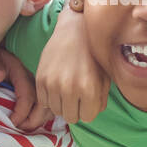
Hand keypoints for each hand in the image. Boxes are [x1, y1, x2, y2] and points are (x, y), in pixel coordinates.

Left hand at [0, 47, 50, 129]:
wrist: (6, 57)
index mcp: (23, 75)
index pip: (28, 96)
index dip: (21, 113)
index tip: (12, 122)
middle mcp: (36, 83)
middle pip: (44, 105)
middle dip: (33, 121)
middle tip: (19, 128)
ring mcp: (42, 89)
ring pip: (49, 109)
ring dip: (39, 121)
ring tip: (24, 127)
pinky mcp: (44, 94)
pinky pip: (49, 109)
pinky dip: (42, 120)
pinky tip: (30, 124)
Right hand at [32, 8, 110, 125]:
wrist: (75, 29)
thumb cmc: (94, 53)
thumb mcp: (105, 76)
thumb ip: (101, 99)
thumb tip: (94, 113)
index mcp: (89, 89)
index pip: (88, 117)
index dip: (89, 109)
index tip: (89, 99)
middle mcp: (70, 88)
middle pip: (71, 117)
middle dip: (76, 109)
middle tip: (78, 95)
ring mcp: (52, 83)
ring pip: (56, 111)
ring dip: (63, 104)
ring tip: (68, 89)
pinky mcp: (40, 78)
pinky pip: (44, 102)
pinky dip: (51, 98)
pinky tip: (57, 85)